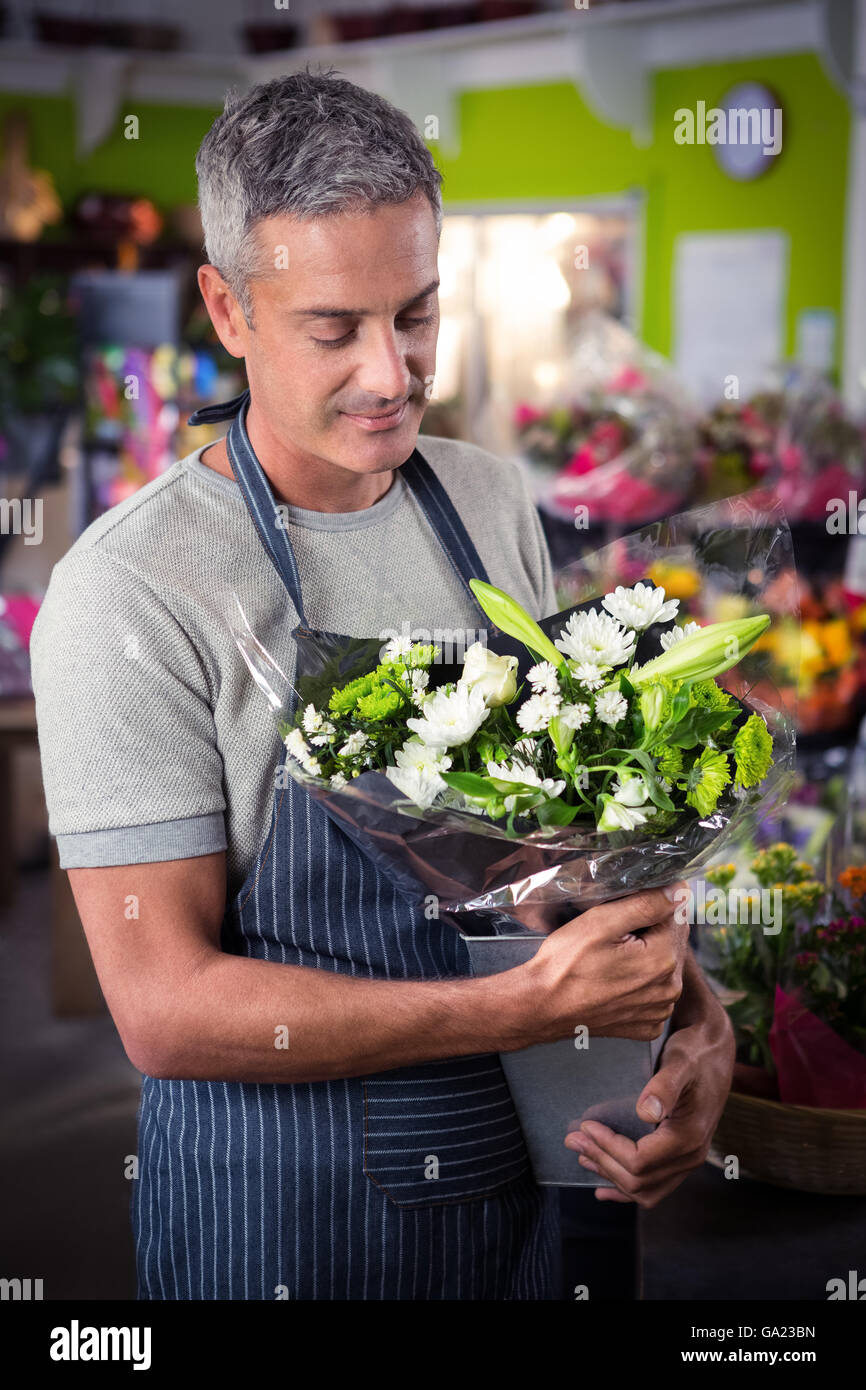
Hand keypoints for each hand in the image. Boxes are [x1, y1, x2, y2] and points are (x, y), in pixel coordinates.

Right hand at [510, 883, 689, 1048]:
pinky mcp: (647, 1025)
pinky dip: (642, 982)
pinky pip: (655, 992)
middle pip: (673, 941)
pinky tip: (617, 979)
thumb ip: (645, 904)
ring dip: (648, 956)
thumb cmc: (564, 964)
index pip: (675, 915)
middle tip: (614, 935)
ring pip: (665, 966)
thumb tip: (679, 891)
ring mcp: (659, 1011)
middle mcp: (669, 989)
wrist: (541, 1007)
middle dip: (650, 931)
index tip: (622, 913)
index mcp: (663, 960)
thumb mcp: (600, 922)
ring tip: (613, 957)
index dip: (649, 907)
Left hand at [563, 952, 735, 1204]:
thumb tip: (645, 1112)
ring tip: (583, 1157)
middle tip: (572, 1140)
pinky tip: (605, 1189)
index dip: (608, 1148)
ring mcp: (688, 1160)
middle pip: (638, 1179)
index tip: (585, 1127)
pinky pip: (655, 1186)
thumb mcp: (680, 1061)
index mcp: (689, 1137)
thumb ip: (664, 1086)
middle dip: (602, 1161)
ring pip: (645, 1189)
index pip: (639, 1161)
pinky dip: (627, 1191)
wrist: (716, 1050)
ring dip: (611, 1176)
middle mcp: (691, 1155)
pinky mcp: (681, 1156)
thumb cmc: (695, 1053)